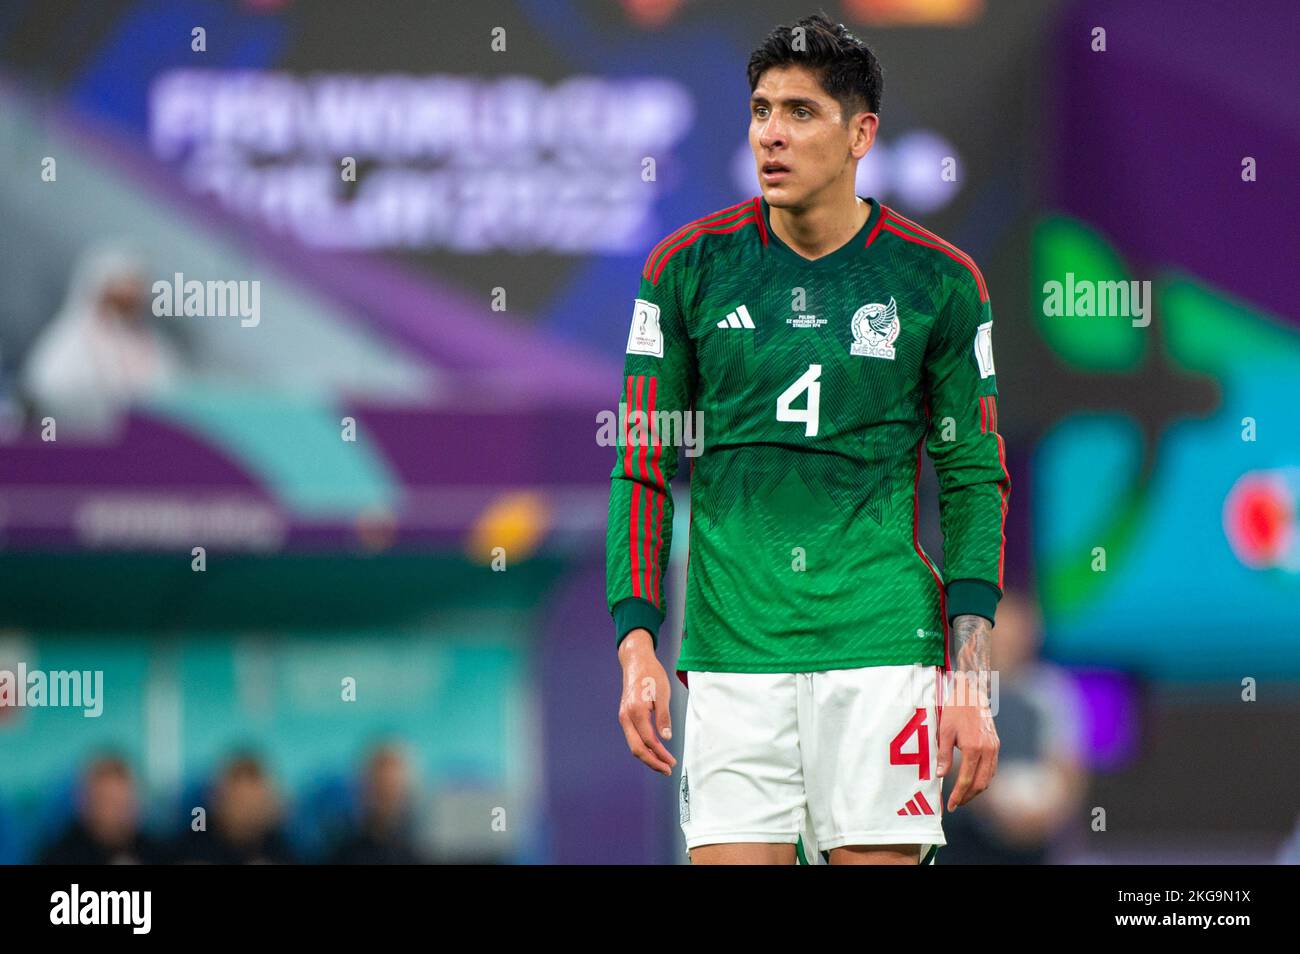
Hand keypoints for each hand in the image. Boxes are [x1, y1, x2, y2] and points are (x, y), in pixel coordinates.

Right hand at [617, 629, 676, 775]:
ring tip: (662, 763)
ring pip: (633, 744)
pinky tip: (654, 750)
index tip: (672, 762)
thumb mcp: (663, 693)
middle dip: (652, 762)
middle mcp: (626, 716)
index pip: (648, 741)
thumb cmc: (651, 674)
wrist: (636, 661)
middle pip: (636, 748)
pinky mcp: (626, 716)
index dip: (661, 754)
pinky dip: (643, 747)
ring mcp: (624, 717)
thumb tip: (666, 738)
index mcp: (636, 711)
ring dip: (648, 756)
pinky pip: (632, 737)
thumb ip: (664, 717)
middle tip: (667, 769)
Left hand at [937, 614, 999, 810]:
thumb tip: (939, 776)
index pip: (966, 780)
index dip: (958, 795)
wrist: (972, 693)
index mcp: (974, 748)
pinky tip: (972, 782)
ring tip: (962, 796)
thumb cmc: (954, 709)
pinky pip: (992, 769)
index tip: (950, 805)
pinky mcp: (996, 745)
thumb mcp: (943, 730)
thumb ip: (943, 755)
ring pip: (989, 778)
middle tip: (955, 804)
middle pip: (980, 784)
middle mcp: (988, 751)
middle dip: (968, 797)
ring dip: (976, 790)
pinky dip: (983, 779)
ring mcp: (994, 748)